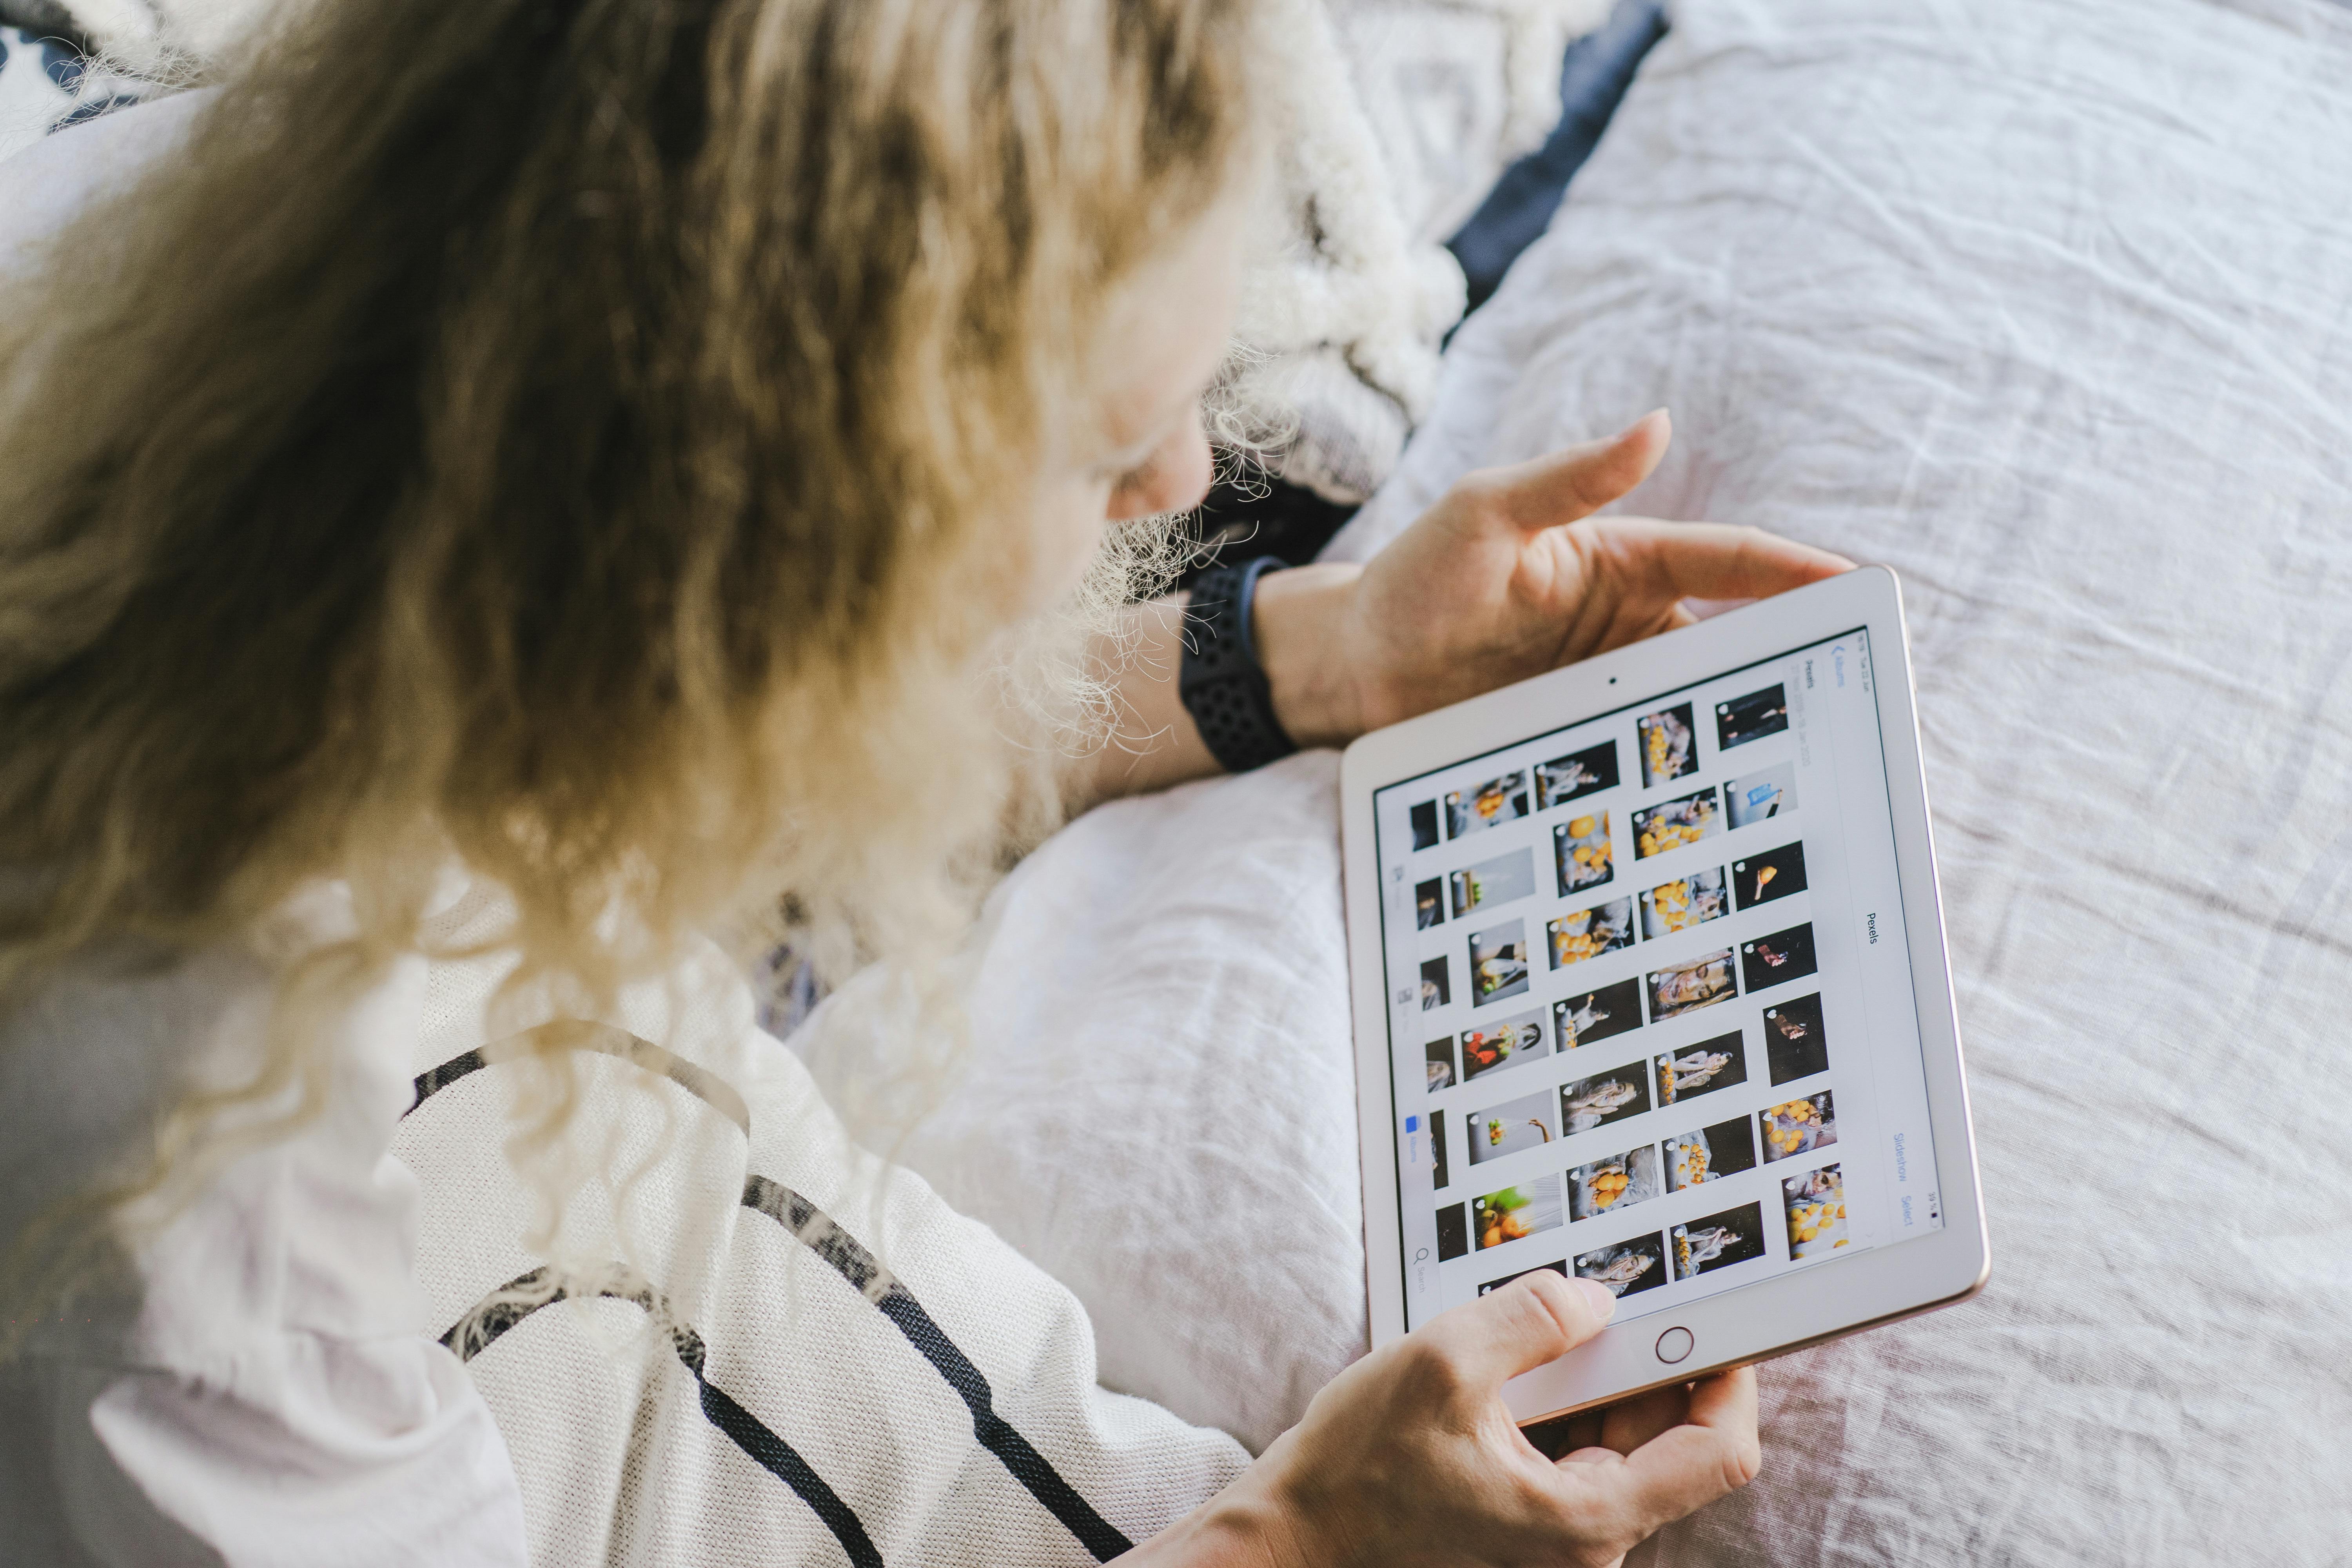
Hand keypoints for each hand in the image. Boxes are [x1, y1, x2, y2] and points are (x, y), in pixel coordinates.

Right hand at [1127, 1270, 1760, 1567]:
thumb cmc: (1355, 1473)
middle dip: (1657, 1365)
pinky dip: (1570, 1404)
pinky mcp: (1527, 1523)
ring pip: (1625, 1446)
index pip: (1718, 1453)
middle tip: (1628, 1300)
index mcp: (1586, 1517)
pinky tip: (1525, 1368)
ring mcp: (1557, 1536)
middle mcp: (1585, 1540)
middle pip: (1675, 1444)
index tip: (1719, 1320)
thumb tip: (1594, 1300)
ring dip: (1606, 1382)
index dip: (1731, 1377)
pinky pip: (1580, 1456)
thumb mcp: (1442, 1365)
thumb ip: (1529, 1319)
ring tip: (1561, 1329)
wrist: (1295, 1537)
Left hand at [1254, 412, 1852, 746]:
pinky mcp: (1583, 747)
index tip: (1864, 590)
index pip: (1733, 560)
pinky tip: (1710, 813)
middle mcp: (1632, 630)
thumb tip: (1655, 424)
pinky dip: (1680, 781)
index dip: (1800, 572)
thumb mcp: (1482, 516)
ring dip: (1745, 736)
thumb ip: (1567, 479)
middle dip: (1798, 662)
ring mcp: (1611, 692)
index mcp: (1627, 563)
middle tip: (1860, 693)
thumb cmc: (1414, 579)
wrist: (1351, 670)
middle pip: (1737, 643)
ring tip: (1803, 769)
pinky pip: (1646, 763)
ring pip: (1701, 711)